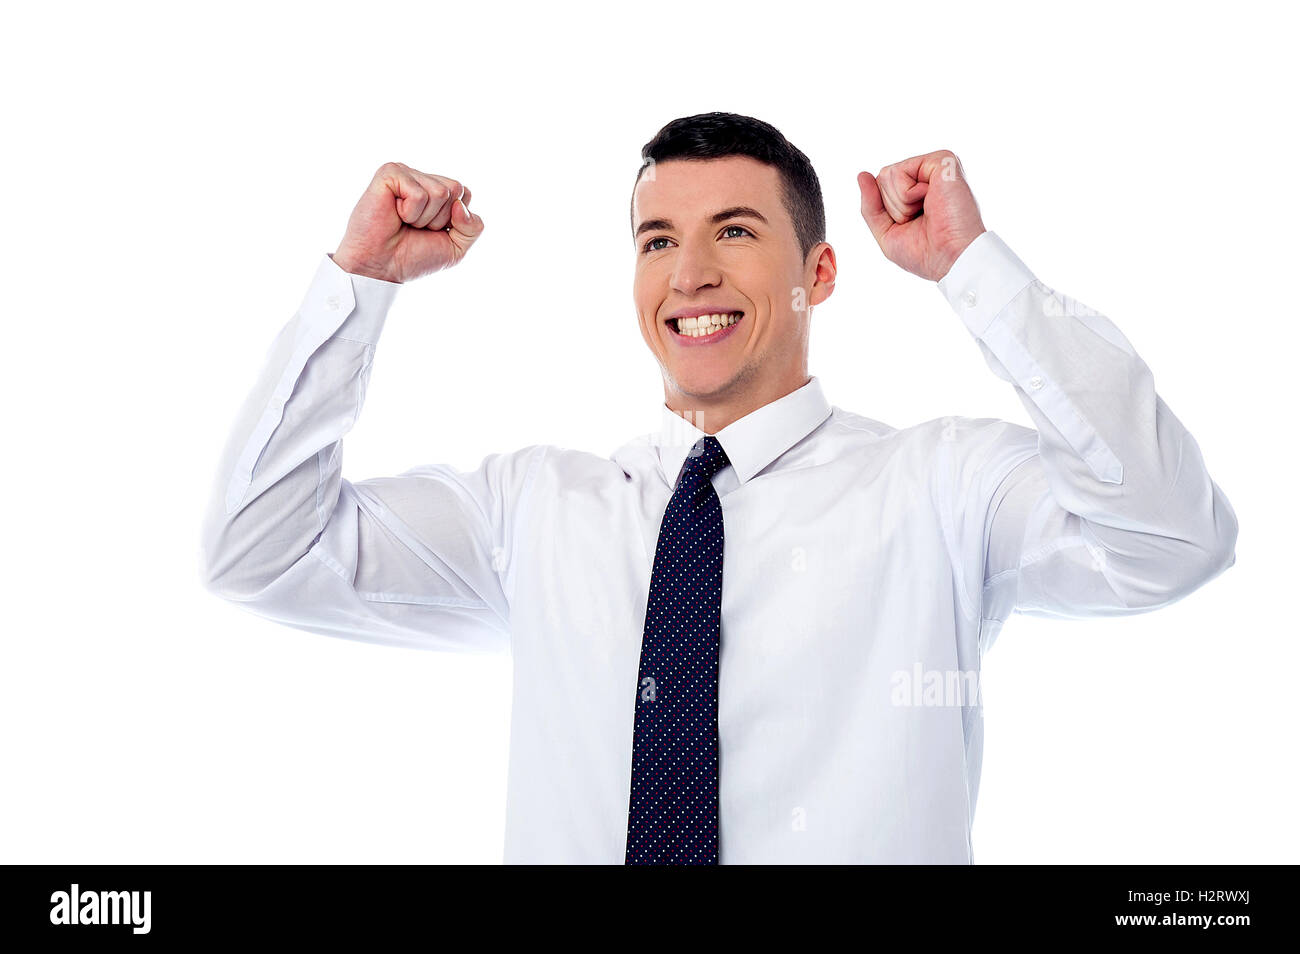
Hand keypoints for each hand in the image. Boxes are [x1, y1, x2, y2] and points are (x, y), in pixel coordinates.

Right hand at [332, 162, 483, 283]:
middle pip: (456, 190)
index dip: (455, 220)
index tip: (431, 231)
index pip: (466, 194)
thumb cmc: (412, 256)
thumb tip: (460, 205)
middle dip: (440, 218)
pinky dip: (409, 213)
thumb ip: (473, 227)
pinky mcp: (389, 173)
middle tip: (415, 227)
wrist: (381, 267)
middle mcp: (422, 178)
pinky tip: (394, 215)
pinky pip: (418, 194)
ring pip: (440, 192)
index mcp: (436, 190)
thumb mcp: (456, 248)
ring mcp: (405, 174)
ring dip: (424, 218)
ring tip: (404, 222)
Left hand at [858, 150, 985, 281]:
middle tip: (921, 219)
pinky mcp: (942, 161)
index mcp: (918, 190)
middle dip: (893, 207)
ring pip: (887, 174)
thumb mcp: (886, 231)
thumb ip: (871, 205)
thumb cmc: (925, 252)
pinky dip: (907, 193)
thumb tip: (862, 175)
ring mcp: (936, 166)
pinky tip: (931, 200)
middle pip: (881, 179)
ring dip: (901, 203)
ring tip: (928, 211)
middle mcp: (927, 175)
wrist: (952, 259)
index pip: (880, 187)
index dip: (887, 212)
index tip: (912, 225)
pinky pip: (899, 171)